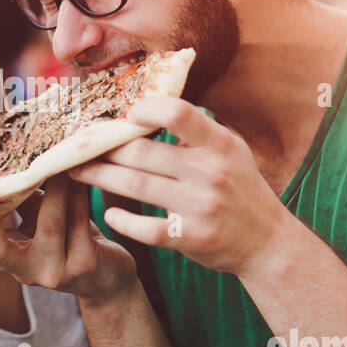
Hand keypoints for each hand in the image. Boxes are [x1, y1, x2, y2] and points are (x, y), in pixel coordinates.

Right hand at [0, 174, 137, 300]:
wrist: (107, 276)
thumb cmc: (65, 236)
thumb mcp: (35, 219)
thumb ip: (18, 197)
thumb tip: (2, 154)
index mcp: (4, 256)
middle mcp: (23, 270)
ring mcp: (52, 272)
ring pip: (49, 226)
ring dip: (53, 188)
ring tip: (57, 161)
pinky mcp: (83, 266)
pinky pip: (77, 222)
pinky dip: (78, 193)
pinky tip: (82, 174)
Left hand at [67, 97, 290, 278]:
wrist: (268, 241)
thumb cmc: (240, 188)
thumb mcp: (231, 150)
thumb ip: (195, 131)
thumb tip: (147, 105)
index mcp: (219, 143)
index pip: (178, 113)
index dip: (144, 109)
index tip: (122, 115)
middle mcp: (211, 172)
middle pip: (142, 152)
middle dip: (104, 149)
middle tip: (80, 146)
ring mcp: (201, 206)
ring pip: (136, 186)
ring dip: (100, 177)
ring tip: (78, 172)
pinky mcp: (192, 237)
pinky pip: (147, 228)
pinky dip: (123, 220)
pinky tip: (109, 213)